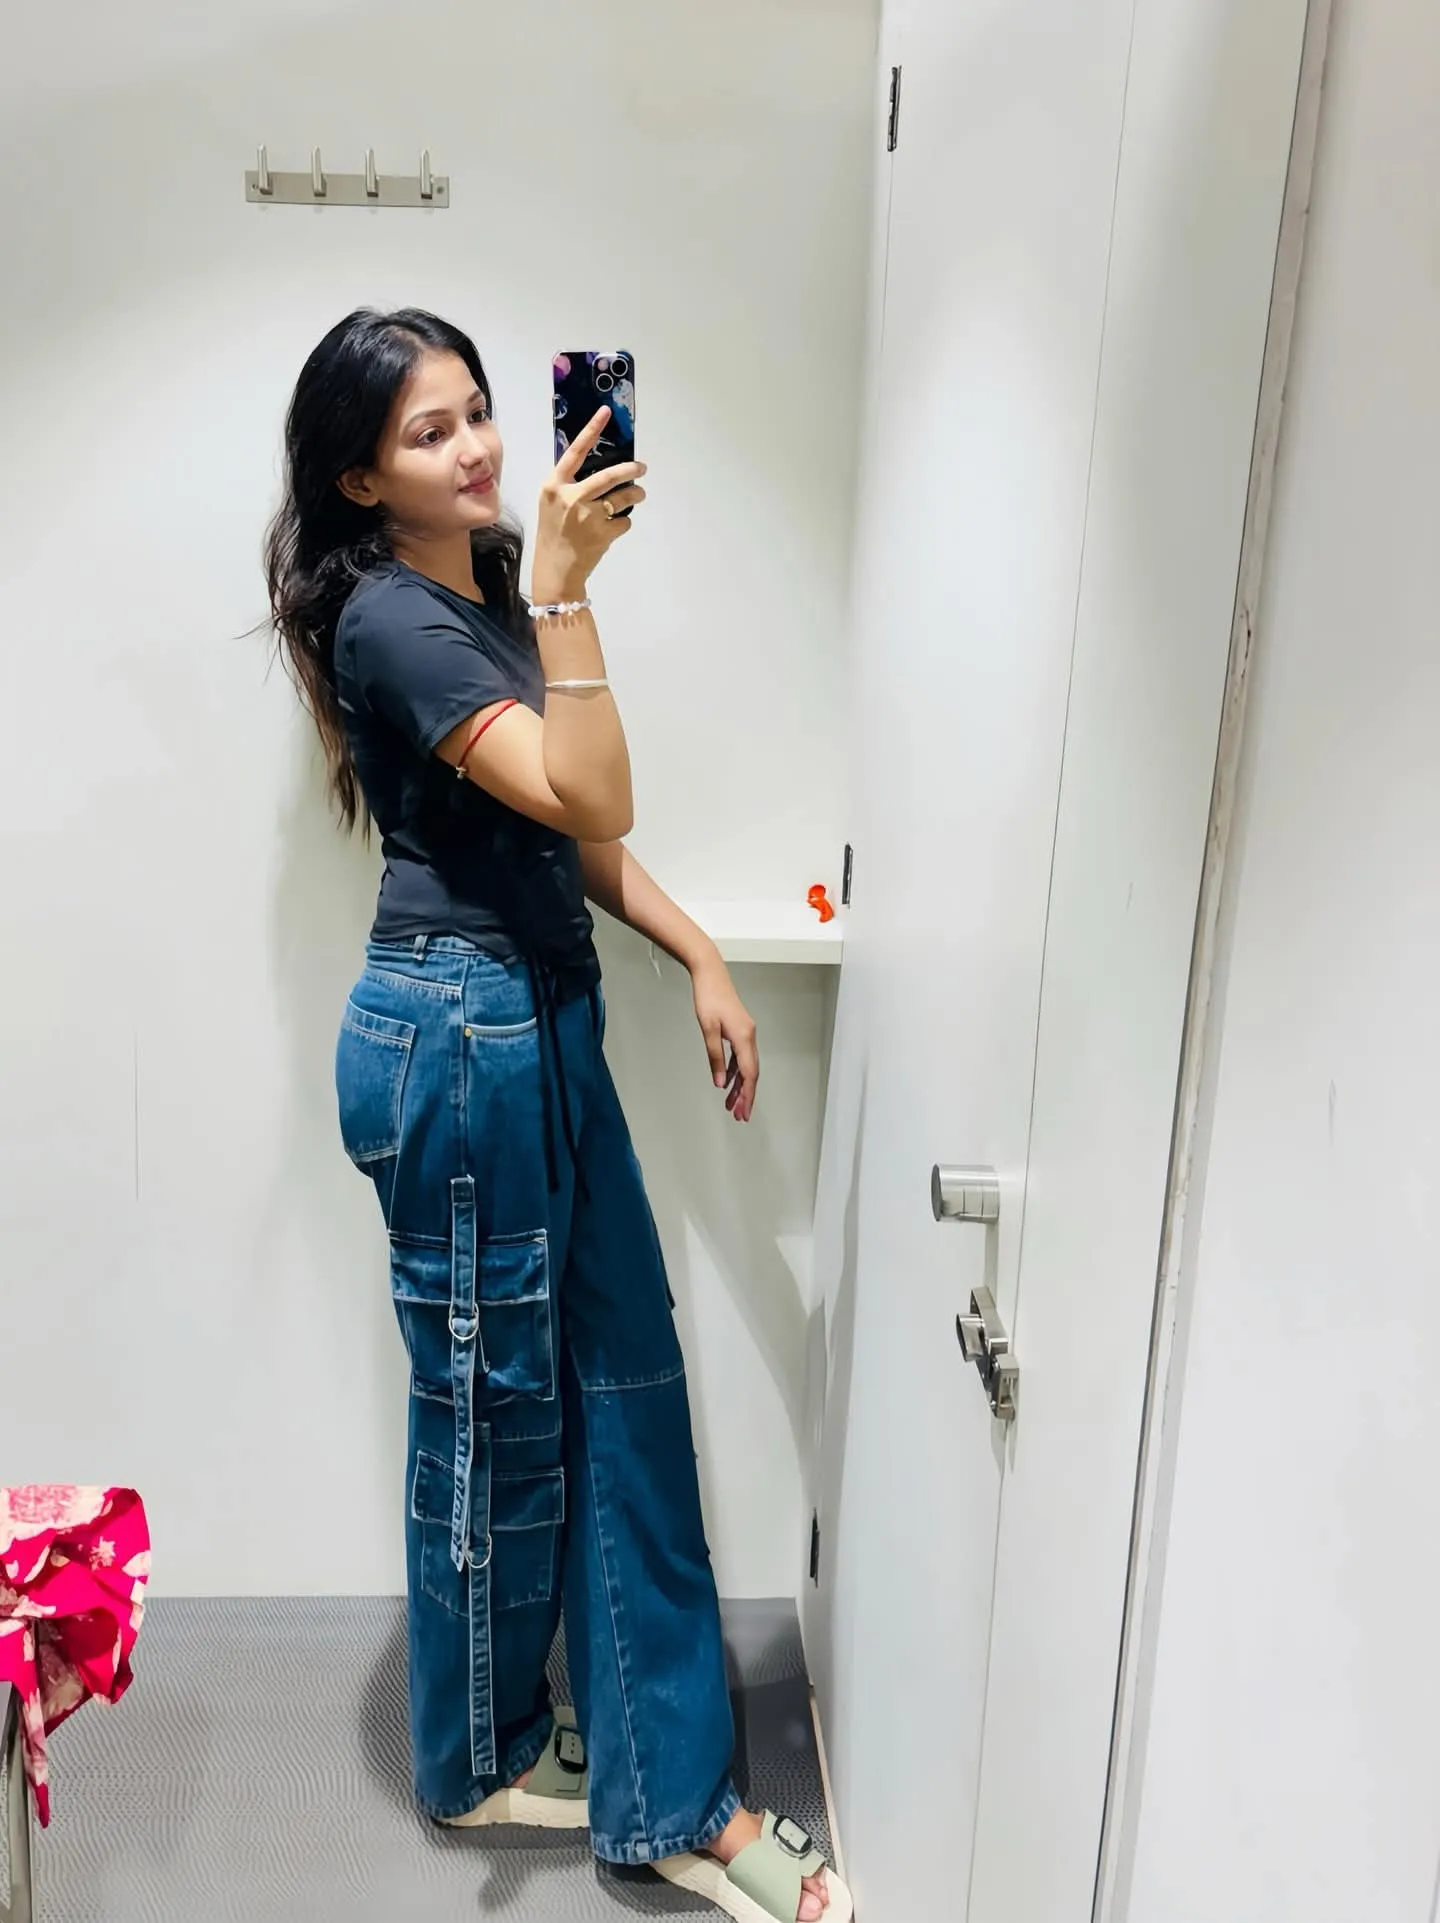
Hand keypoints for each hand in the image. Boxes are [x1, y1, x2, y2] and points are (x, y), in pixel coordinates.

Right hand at [532, 408, 647, 603]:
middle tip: (642, 469)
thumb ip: (570, 484)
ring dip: (636, 496)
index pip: (575, 451)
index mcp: (554, 485)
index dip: (591, 430)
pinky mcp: (602, 534)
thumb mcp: (552, 503)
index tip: (606, 412)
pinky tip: (613, 529)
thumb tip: (603, 468)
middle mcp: (570, 497)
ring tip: (638, 496)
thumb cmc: (553, 533)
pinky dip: (624, 524)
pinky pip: (624, 522)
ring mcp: (587, 516)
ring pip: (624, 498)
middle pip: (610, 475)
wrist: (555, 570)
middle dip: (631, 470)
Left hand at [691, 957, 758, 1122]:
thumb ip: (715, 1057)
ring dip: (740, 1086)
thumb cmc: (708, 998)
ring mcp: (746, 1033)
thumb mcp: (707, 1029)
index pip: (749, 1074)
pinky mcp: (740, 1029)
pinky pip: (742, 1057)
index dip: (747, 1096)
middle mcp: (749, 1036)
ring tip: (731, 1104)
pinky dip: (737, 1071)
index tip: (743, 1113)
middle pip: (751, 1073)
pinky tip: (728, 1082)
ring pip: (747, 1066)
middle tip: (738, 1116)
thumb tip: (720, 1082)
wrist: (710, 973)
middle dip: (746, 1096)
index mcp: (744, 1037)